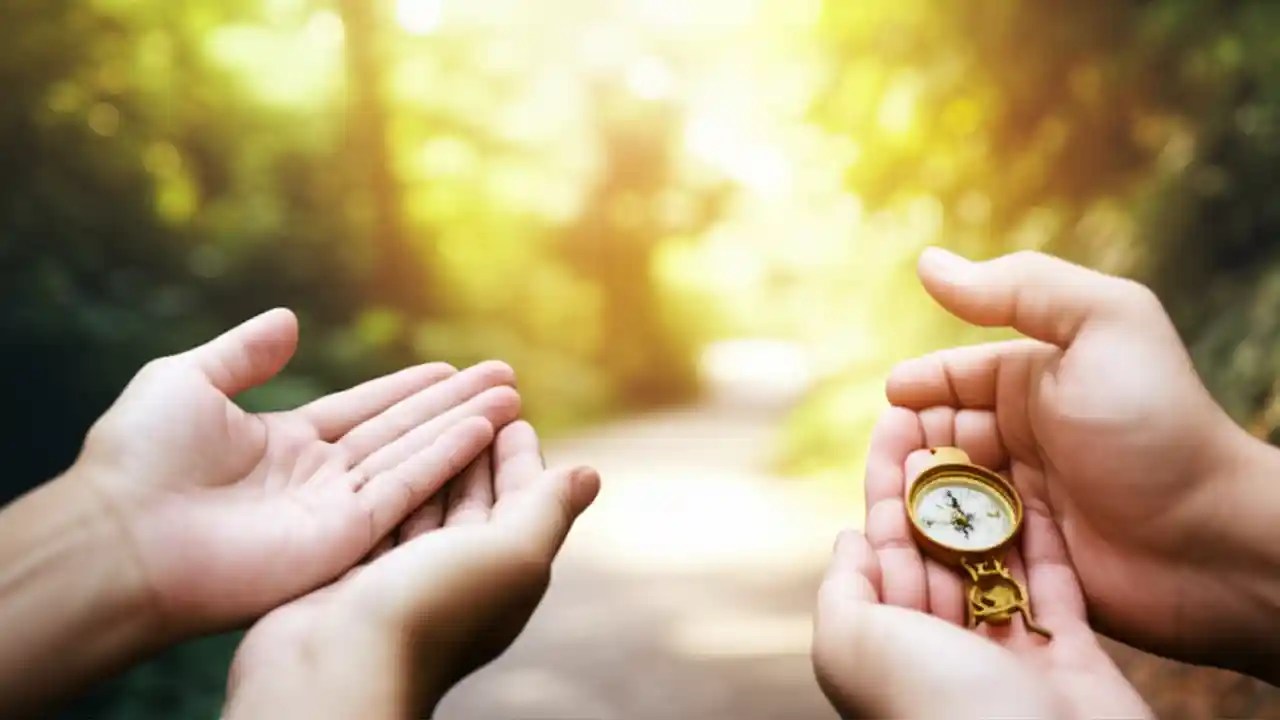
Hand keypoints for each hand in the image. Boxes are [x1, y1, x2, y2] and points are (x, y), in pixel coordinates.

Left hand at [71, 309, 521, 632]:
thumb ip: (244, 354)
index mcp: (281, 445)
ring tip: (511, 399)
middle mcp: (317, 478)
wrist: (121, 535)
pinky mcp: (344, 537)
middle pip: (400, 432)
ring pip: (414, 458)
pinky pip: (405, 489)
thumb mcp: (186, 381)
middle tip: (506, 377)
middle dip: (453, 404)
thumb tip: (289, 321)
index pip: (362, 410)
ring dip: (464, 427)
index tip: (451, 368)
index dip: (408, 388)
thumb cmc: (138, 460)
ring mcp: (333, 511)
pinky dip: (445, 458)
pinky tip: (481, 429)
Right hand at [222, 421, 599, 719]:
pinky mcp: (356, 576)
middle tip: (473, 396)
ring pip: (426, 505)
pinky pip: (378, 519)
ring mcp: (405, 577)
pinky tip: (376, 456)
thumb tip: (590, 474)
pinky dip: (385, 486)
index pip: (522, 500)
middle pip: (474, 499)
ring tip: (429, 411)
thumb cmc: (432, 609)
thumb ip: (547, 512)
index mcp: (505, 572)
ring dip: (432, 460)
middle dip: (477, 448)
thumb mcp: (511, 555)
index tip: (515, 408)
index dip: (520, 456)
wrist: (335, 669)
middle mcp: (458, 575)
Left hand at [811, 407, 1149, 718]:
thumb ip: (843, 591)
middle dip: (940, 482)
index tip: (896, 420)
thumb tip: (851, 539)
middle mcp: (947, 645)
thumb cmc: (934, 707)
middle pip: (940, 545)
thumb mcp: (853, 646)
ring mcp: (1010, 650)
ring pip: (998, 558)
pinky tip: (1042, 483)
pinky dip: (1048, 534)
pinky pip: (1057, 580)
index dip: (886, 483)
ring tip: (993, 433)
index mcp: (890, 643)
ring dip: (993, 500)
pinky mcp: (1072, 653)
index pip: (883, 546)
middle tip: (947, 415)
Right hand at [885, 249, 1279, 677]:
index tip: (893, 401)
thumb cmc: (1157, 426)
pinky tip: (919, 543)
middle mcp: (1025, 441)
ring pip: (942, 494)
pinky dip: (934, 543)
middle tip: (889, 459)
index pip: (954, 379)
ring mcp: (1022, 504)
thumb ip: (1019, 288)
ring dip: (915, 497)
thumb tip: (928, 263)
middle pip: (939, 439)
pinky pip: (958, 548)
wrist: (1212, 539)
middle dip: (907, 445)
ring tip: (898, 503)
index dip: (917, 388)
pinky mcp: (1021, 562)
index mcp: (1036, 382)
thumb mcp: (1103, 325)